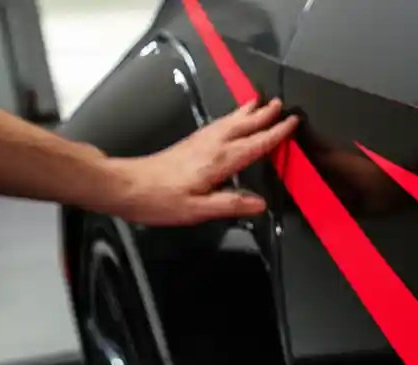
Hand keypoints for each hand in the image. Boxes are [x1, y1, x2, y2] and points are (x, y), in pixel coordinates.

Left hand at [97, 98, 297, 225]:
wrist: (125, 186)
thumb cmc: (161, 200)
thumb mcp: (198, 209)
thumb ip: (231, 205)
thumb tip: (261, 204)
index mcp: (219, 161)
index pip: (255, 144)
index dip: (275, 134)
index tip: (292, 122)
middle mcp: (212, 146)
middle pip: (243, 126)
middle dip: (263, 115)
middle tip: (280, 104)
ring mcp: (199, 142)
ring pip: (229, 122)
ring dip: (247, 112)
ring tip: (259, 102)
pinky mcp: (190, 143)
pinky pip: (218, 125)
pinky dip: (230, 118)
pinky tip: (231, 119)